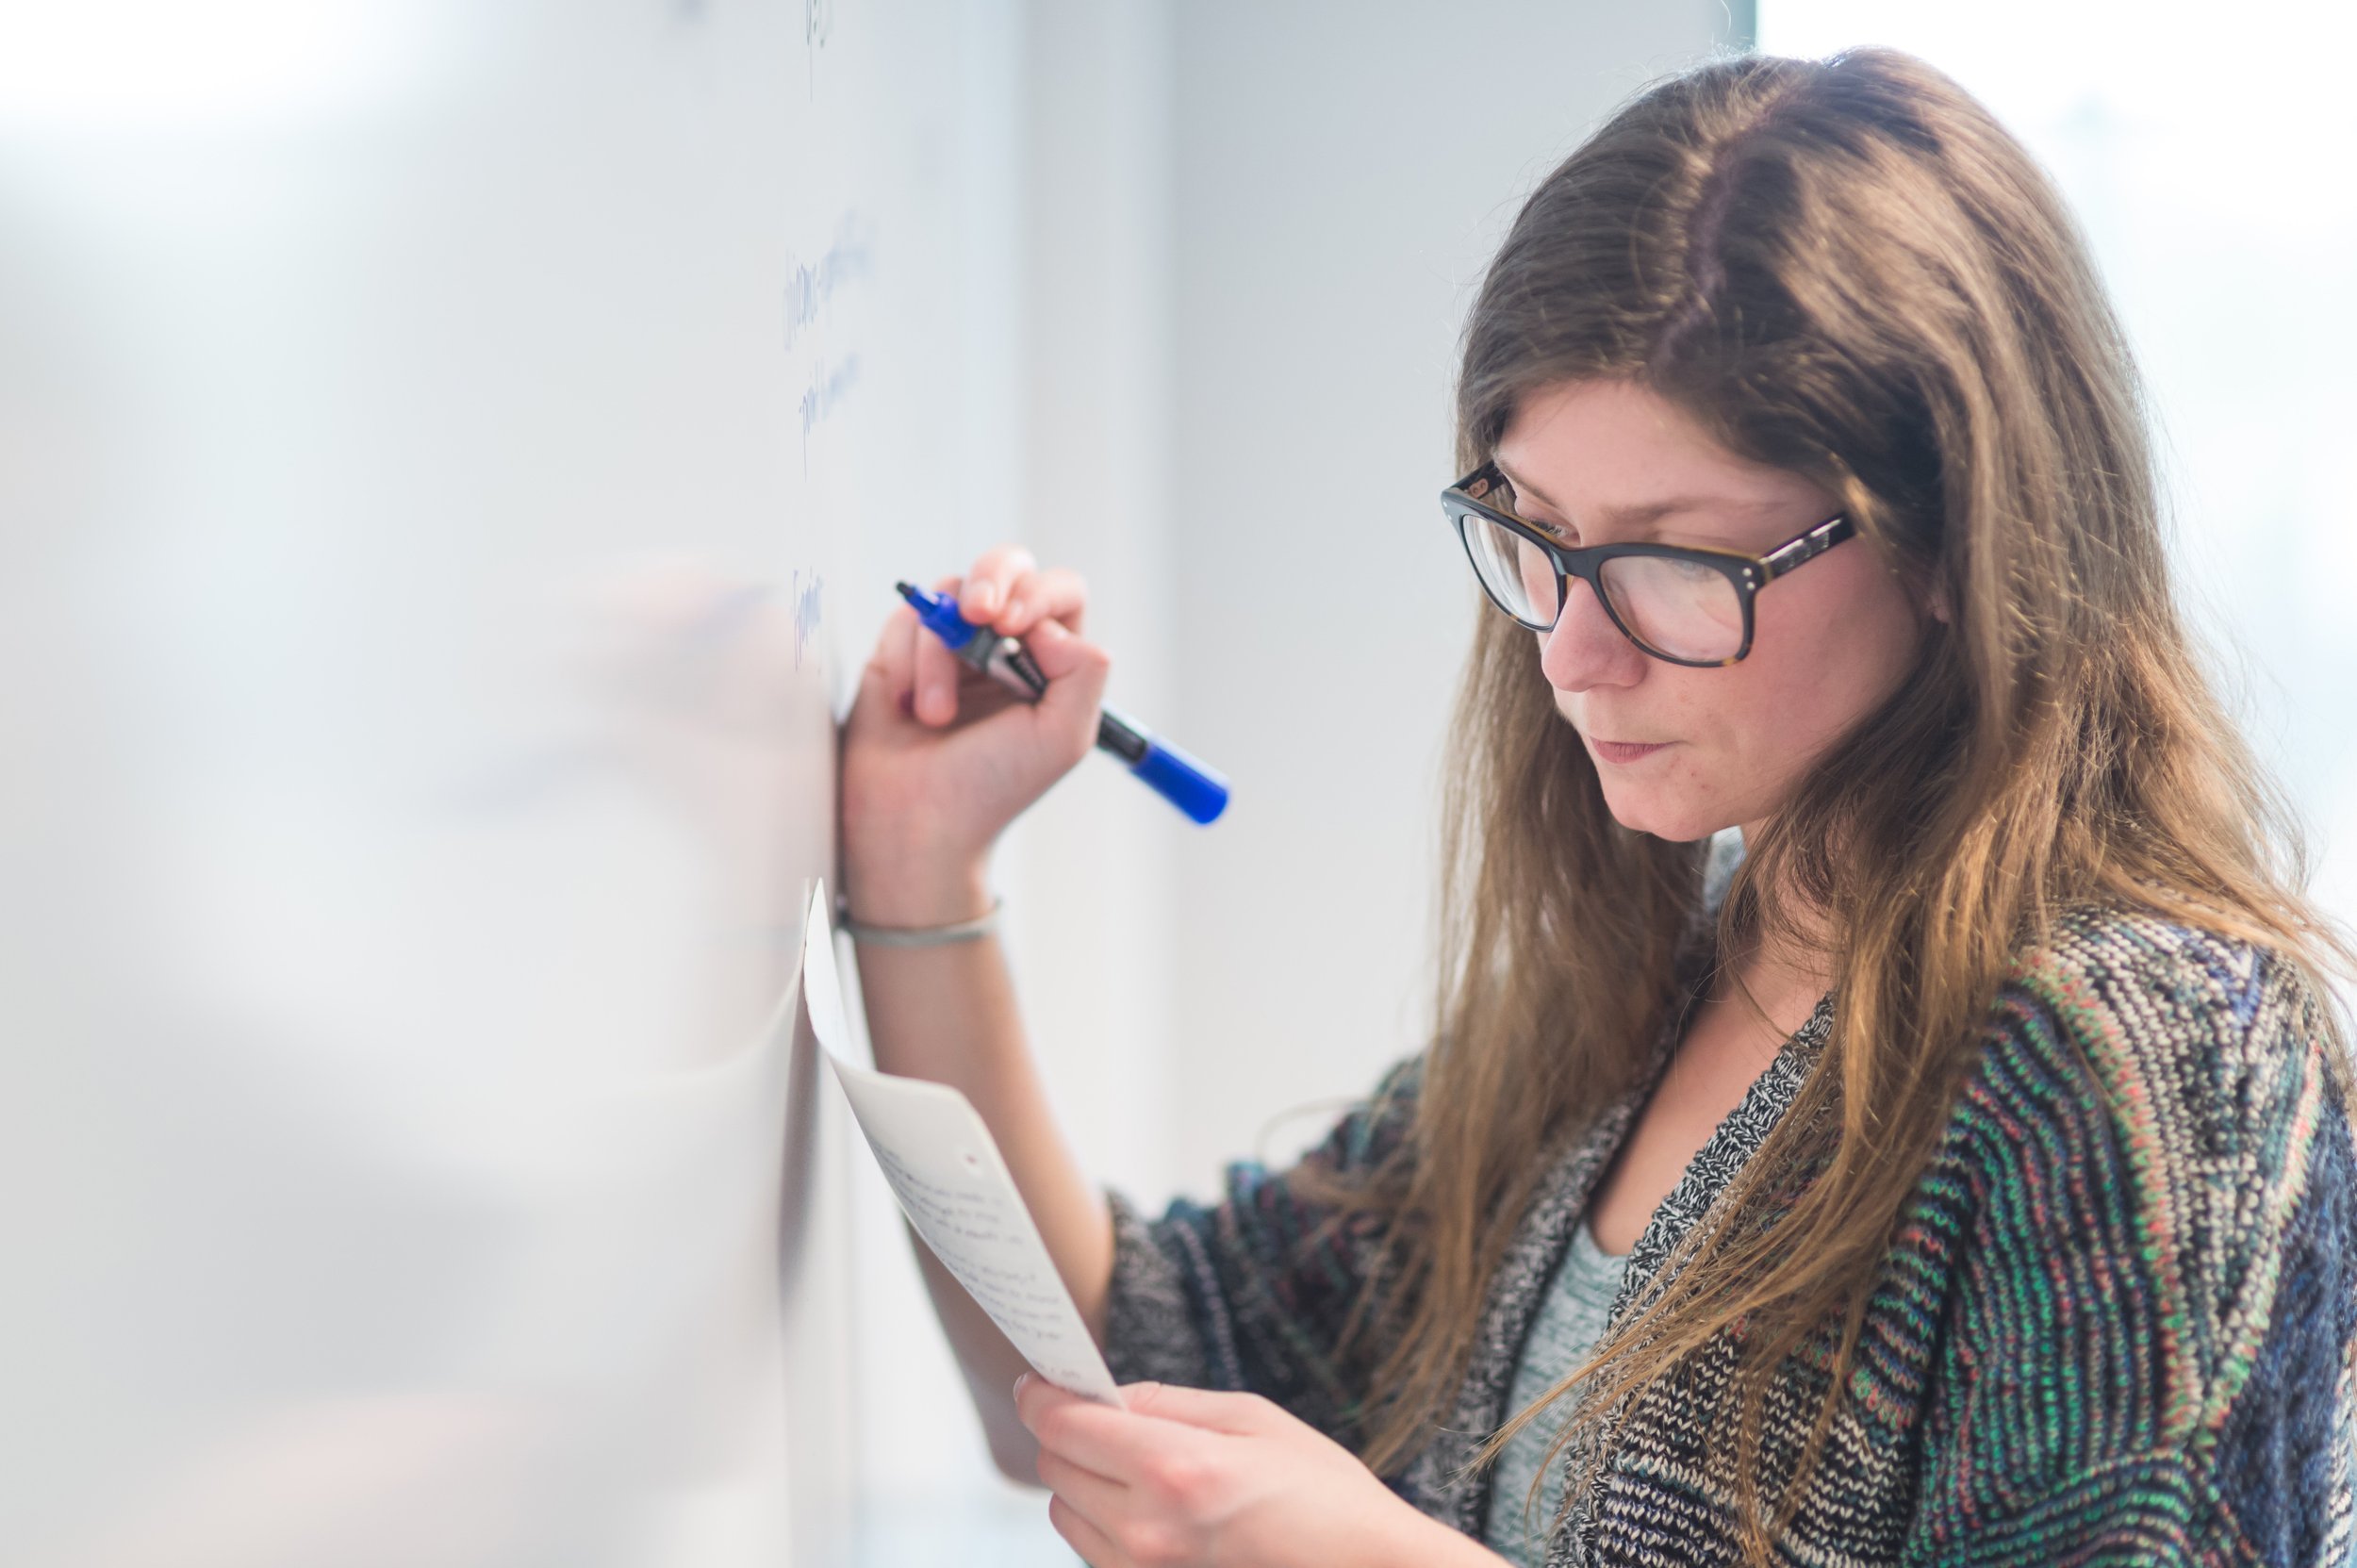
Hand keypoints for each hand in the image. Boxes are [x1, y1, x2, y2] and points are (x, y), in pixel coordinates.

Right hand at [838, 546, 1109, 920]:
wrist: (913, 822)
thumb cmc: (990, 789)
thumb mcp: (1063, 737)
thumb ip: (1084, 671)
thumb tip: (1048, 625)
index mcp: (1052, 662)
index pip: (1060, 594)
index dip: (1039, 595)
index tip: (1012, 626)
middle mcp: (1004, 645)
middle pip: (1009, 567)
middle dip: (992, 577)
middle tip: (977, 612)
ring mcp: (953, 645)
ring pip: (950, 595)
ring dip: (941, 653)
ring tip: (934, 715)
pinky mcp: (903, 651)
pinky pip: (907, 618)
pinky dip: (906, 658)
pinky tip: (907, 707)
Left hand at [1015, 1376, 1501, 1567]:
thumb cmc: (1323, 1495)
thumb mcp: (1254, 1418)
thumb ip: (1169, 1402)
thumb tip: (1109, 1394)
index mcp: (1174, 1468)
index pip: (1063, 1426)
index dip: (1041, 1395)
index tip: (1039, 1380)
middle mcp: (1147, 1528)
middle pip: (1054, 1467)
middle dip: (1066, 1432)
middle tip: (1100, 1413)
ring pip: (1065, 1513)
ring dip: (1083, 1480)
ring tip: (1134, 1465)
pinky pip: (1095, 1550)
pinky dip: (1104, 1520)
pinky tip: (1150, 1505)